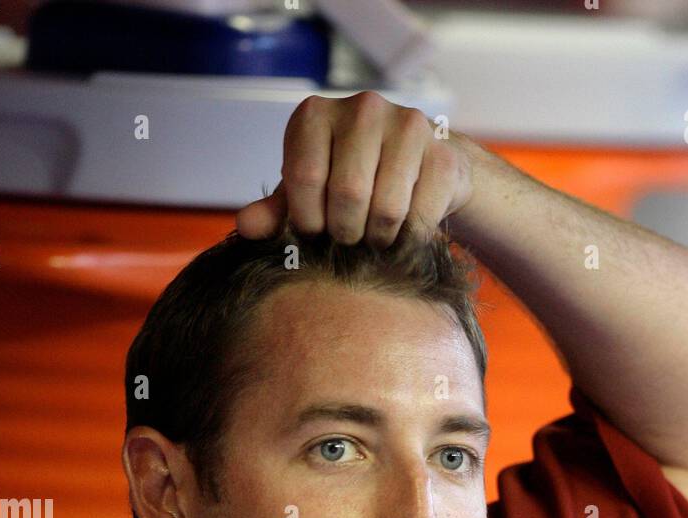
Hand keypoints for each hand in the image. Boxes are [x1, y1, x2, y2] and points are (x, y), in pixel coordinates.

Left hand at [235, 91, 476, 247]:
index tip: (315, 233)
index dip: (307, 219)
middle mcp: (363, 107)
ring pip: (387, 209)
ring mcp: (408, 125)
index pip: (304, 175)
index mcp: (317, 114)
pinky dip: (409, 240)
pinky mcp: (442, 153)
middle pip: (348, 194)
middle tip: (347, 241)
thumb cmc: (349, 181)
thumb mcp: (307, 195)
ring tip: (374, 239)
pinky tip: (402, 234)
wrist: (416, 170)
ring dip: (378, 240)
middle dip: (345, 233)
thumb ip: (276, 211)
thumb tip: (246, 228)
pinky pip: (421, 216)